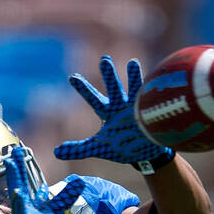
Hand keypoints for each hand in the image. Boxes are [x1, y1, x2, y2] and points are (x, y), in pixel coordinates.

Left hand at [54, 55, 174, 172]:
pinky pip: (152, 100)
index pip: (93, 98)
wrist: (145, 153)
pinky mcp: (152, 113)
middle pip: (114, 87)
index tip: (72, 77)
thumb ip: (79, 148)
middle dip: (109, 75)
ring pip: (135, 88)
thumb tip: (56, 152)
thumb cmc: (122, 146)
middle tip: (104, 59)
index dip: (83, 89)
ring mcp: (138, 107)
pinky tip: (156, 80)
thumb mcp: (100, 147)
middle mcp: (121, 105)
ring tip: (132, 62)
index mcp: (108, 112)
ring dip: (134, 77)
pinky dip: (153, 91)